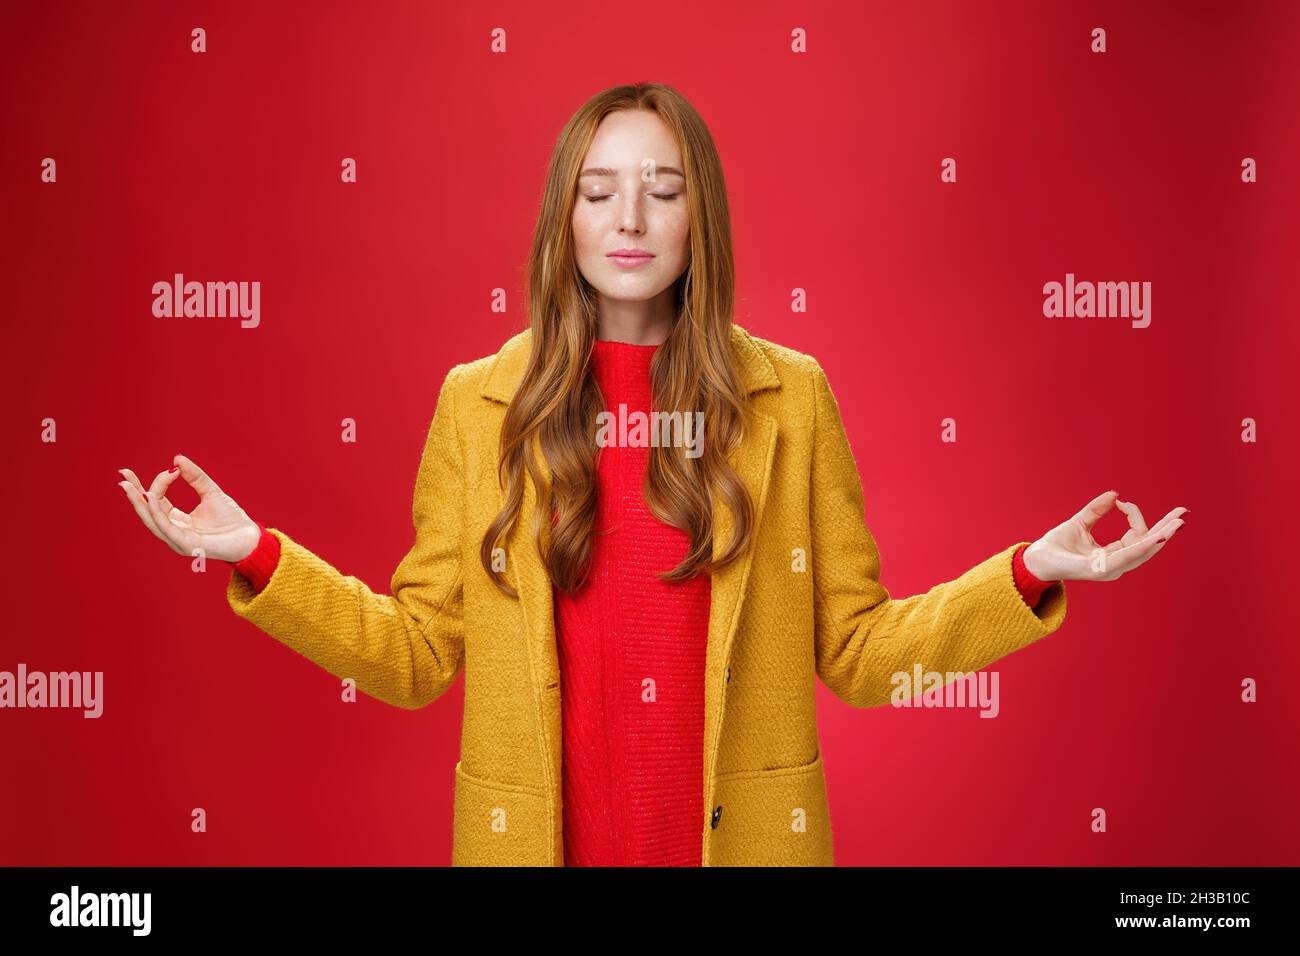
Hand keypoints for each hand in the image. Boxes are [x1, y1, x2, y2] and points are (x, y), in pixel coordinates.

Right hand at [117, 454, 261, 562]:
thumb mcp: (211, 492)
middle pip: (148, 511)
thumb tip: (177, 459)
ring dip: (140, 501)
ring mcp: (177, 539)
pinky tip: (151, 497)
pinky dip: (156, 511)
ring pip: (152, 519)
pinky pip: (165, 526)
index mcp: (178, 521)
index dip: (157, 484)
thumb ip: (195, 477)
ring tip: (130, 485)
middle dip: (134, 493)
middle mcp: (173, 531)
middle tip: (123, 474)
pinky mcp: (184, 544)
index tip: (172, 469)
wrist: (250, 537)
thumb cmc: (232, 520)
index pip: (157, 501)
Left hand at [1023, 490, 1186, 581]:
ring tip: (1177, 524)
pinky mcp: (1100, 570)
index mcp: (1112, 554)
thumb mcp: (1079, 523)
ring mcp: (1109, 569)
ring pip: (1142, 552)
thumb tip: (1115, 494)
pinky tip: (1156, 537)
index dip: (1133, 515)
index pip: (1136, 534)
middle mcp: (1116, 563)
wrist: (1035, 559)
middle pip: (1147, 546)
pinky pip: (1125, 557)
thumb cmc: (1057, 544)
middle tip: (1184, 514)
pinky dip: (1141, 546)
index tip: (1120, 501)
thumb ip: (1096, 510)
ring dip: (1160, 537)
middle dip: (1166, 530)